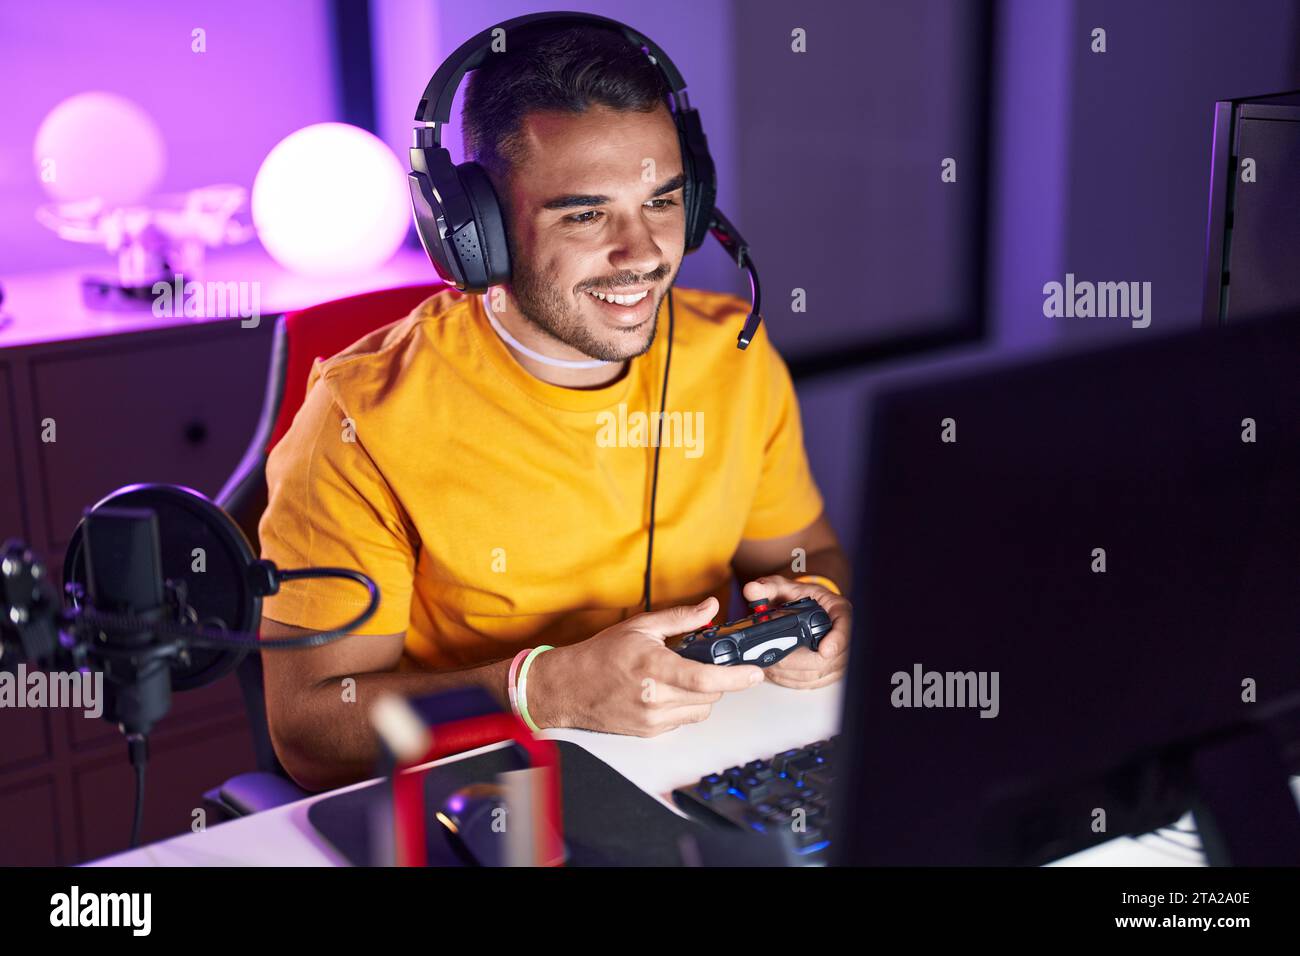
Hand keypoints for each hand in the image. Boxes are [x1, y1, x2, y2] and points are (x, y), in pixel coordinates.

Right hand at [525, 596, 764, 735]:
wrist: (568, 688)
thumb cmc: (600, 656)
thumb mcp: (641, 626)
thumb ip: (681, 618)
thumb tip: (711, 607)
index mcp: (654, 667)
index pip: (706, 678)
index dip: (737, 677)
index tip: (755, 672)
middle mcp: (654, 698)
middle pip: (710, 695)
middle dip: (715, 678)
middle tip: (703, 662)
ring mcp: (652, 719)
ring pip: (701, 710)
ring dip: (702, 694)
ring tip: (681, 677)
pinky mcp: (650, 732)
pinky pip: (684, 720)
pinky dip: (685, 706)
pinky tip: (667, 691)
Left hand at [741, 575, 851, 688]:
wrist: (799, 608)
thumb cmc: (796, 597)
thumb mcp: (781, 586)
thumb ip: (766, 587)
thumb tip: (752, 590)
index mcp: (837, 609)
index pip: (845, 626)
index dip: (837, 640)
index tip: (825, 650)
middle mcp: (840, 633)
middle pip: (829, 657)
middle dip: (797, 660)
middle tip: (775, 657)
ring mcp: (836, 655)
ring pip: (819, 673)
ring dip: (792, 673)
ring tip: (770, 664)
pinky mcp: (826, 671)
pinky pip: (813, 682)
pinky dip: (792, 680)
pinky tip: (777, 673)